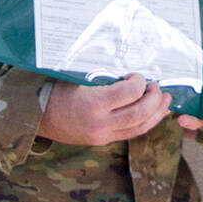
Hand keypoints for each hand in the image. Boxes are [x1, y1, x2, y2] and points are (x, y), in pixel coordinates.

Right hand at [38, 73, 172, 145]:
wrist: (36, 116)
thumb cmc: (56, 89)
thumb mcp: (76, 76)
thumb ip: (102, 74)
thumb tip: (128, 60)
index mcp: (93, 104)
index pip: (130, 93)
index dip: (139, 82)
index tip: (137, 75)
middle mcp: (99, 123)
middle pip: (140, 114)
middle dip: (155, 99)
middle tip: (157, 86)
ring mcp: (102, 135)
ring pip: (140, 127)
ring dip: (157, 113)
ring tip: (166, 100)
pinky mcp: (103, 141)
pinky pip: (131, 134)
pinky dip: (147, 123)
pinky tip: (154, 113)